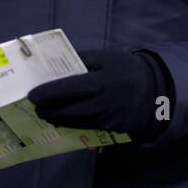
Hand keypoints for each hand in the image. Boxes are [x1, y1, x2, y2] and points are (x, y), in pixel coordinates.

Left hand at [26, 47, 172, 140]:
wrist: (155, 92)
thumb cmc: (127, 70)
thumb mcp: (107, 57)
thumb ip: (83, 59)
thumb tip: (56, 62)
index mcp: (101, 81)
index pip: (69, 88)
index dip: (48, 92)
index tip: (32, 95)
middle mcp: (103, 103)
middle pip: (69, 111)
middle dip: (49, 111)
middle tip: (35, 108)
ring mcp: (107, 119)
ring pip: (76, 122)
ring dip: (58, 119)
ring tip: (45, 114)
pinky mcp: (110, 130)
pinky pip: (86, 127)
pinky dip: (72, 123)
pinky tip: (63, 119)